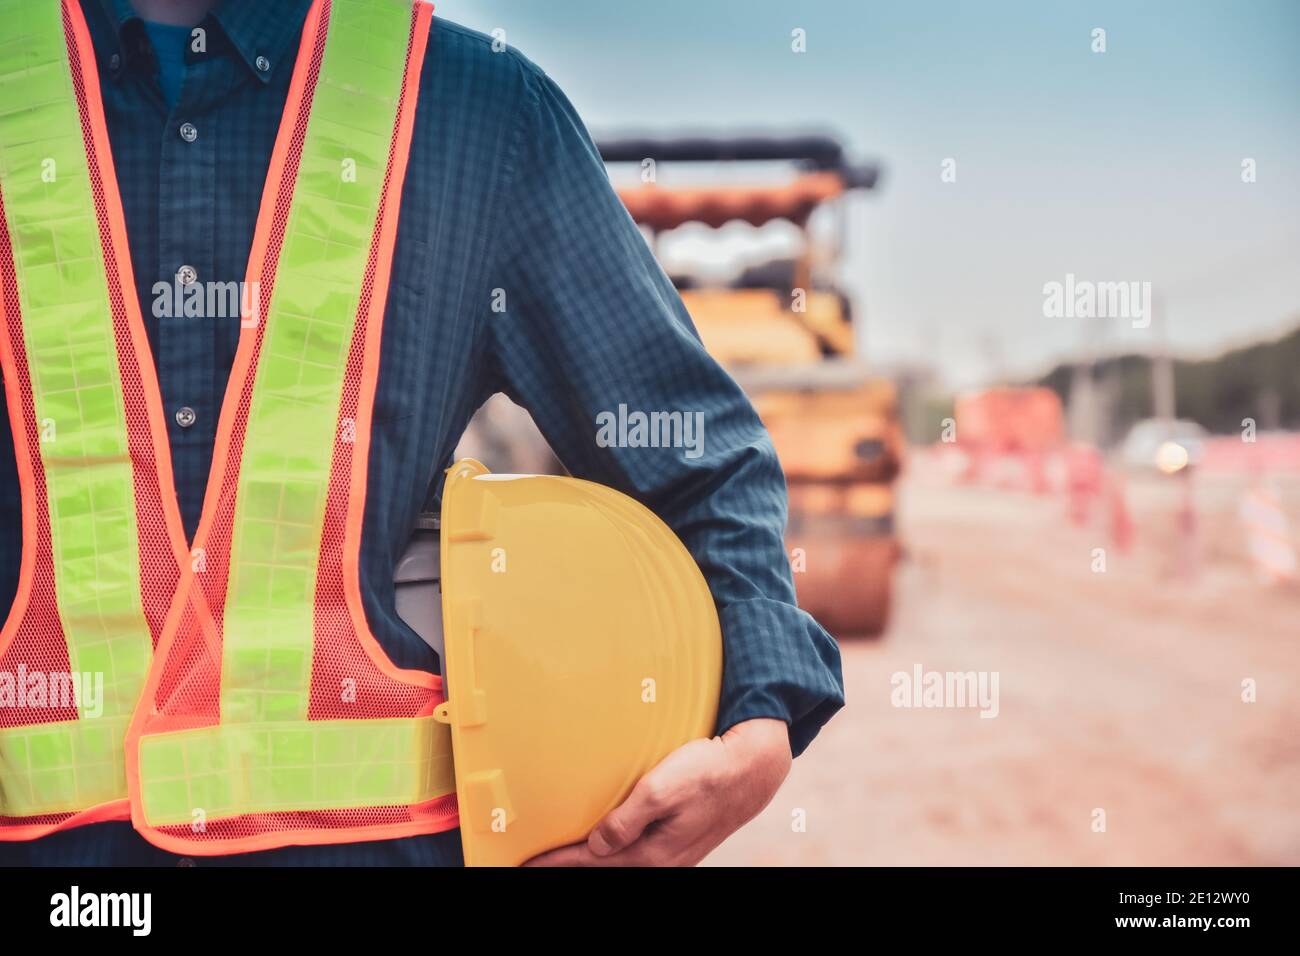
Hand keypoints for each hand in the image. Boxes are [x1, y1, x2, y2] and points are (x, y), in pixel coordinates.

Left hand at [523, 717, 791, 866]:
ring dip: (590, 860)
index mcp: (653, 852)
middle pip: (604, 868)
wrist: (753, 769)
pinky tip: (604, 845)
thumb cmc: (709, 771)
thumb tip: (597, 845)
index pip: (592, 861)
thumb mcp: (662, 789)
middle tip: (536, 864)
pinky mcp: (680, 840)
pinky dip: (613, 851)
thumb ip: (626, 820)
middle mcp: (662, 859)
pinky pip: (637, 851)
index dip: (557, 861)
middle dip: (569, 865)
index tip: (527, 863)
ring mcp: (673, 853)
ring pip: (620, 862)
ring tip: (563, 857)